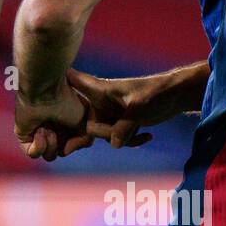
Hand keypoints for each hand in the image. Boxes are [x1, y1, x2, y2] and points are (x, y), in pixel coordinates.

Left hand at [14, 82, 92, 161]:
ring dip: (51, 145)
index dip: (76, 142)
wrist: (45, 90)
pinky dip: (39, 146)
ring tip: (47, 128)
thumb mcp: (86, 123)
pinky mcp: (23, 134)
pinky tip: (39, 131)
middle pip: (62, 153)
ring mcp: (37, 132)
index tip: (75, 128)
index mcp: (66, 125)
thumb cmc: (67, 101)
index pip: (73, 146)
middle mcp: (52, 129)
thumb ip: (84, 141)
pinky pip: (33, 154)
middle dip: (63, 143)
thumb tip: (64, 151)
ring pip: (48, 156)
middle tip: (57, 127)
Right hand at [65, 68, 182, 147]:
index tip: (48, 96)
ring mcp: (109, 113)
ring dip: (118, 139)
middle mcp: (100, 101)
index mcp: (100, 90)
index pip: (71, 80)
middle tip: (97, 141)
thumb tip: (113, 144)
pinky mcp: (120, 124)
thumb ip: (125, 125)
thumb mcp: (140, 107)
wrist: (177, 95)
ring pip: (100, 134)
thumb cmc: (157, 92)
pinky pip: (116, 139)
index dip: (58, 86)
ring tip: (138, 132)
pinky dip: (129, 141)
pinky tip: (147, 137)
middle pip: (82, 120)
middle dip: (93, 133)